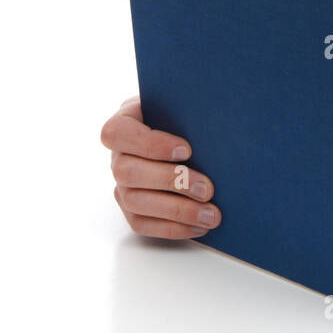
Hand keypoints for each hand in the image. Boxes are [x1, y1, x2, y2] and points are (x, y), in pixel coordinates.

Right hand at [100, 96, 221, 239]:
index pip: (119, 133)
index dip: (150, 143)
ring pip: (135, 202)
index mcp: (123, 123)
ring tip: (211, 213)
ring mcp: (120, 185)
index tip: (186, 149)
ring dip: (177, 210)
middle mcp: (116, 156)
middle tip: (207, 188)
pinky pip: (142, 224)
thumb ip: (187, 109)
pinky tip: (199, 225)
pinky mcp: (131, 210)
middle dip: (171, 181)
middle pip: (127, 172)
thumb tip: (215, 114)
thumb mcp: (181, 105)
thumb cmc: (182, 118)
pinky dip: (173, 227)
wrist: (185, 138)